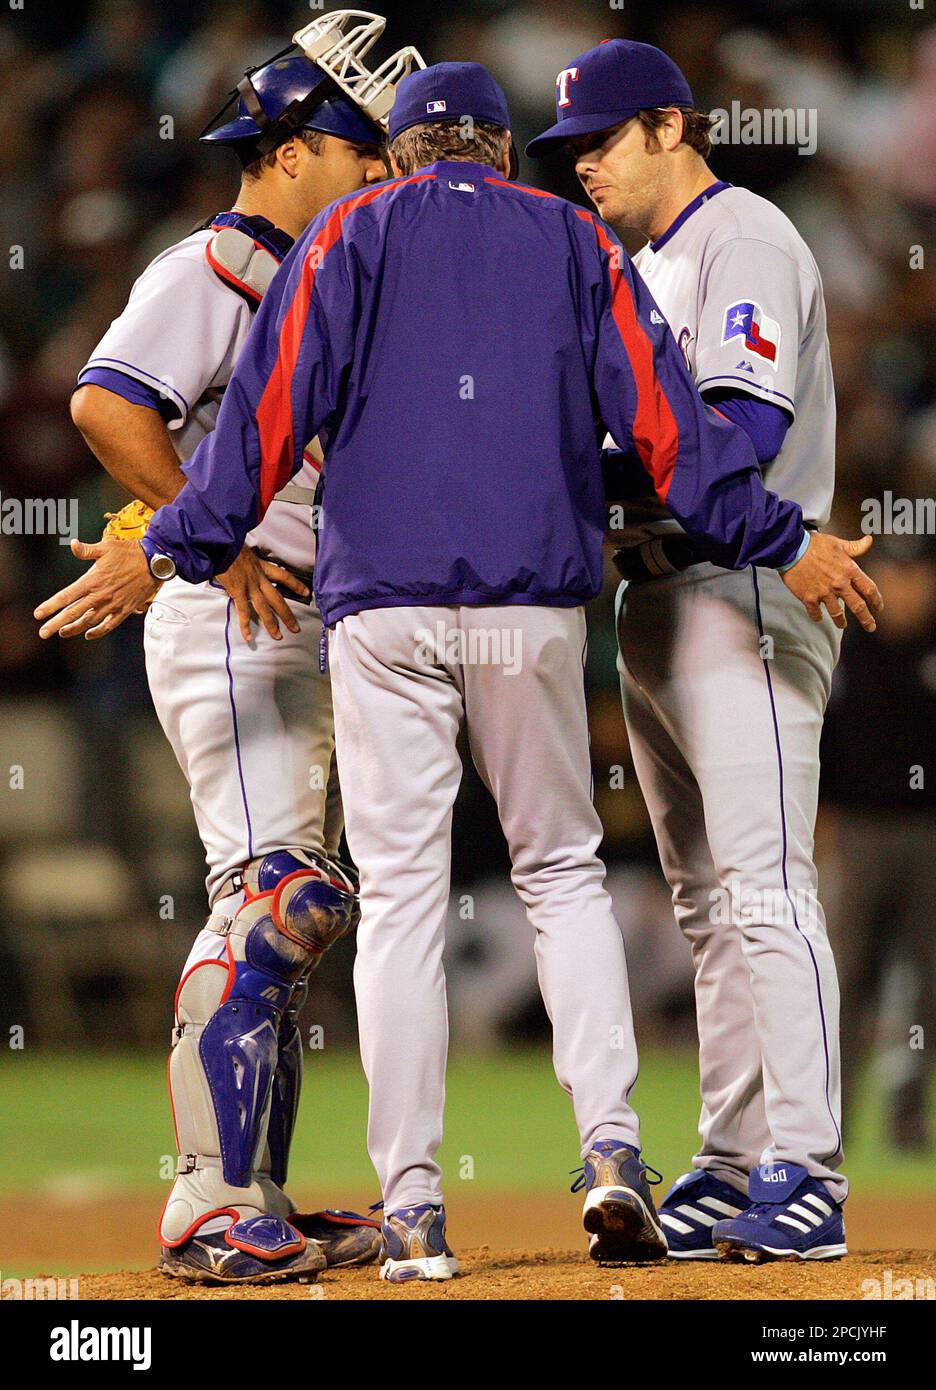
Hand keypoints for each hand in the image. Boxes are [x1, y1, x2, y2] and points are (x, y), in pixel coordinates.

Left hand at [35, 537, 157, 639]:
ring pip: (89, 621)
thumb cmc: (129, 552)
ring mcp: (113, 605)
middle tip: (43, 633)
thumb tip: (72, 544)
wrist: (155, 563)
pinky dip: (98, 631)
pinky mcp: (124, 610)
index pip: (66, 596)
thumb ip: (86, 550)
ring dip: (74, 629)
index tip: (38, 614)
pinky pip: (109, 625)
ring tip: (62, 633)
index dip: (50, 606)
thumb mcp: (106, 546)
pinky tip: (88, 635)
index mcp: (92, 580)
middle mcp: (100, 596)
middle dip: (56, 624)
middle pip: (73, 613)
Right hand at [216, 548, 309, 642]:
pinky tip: (249, 637)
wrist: (221, 543)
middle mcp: (259, 578)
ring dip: (271, 624)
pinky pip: (243, 612)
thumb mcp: (245, 549)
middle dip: (287, 615)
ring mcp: (249, 586)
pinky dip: (245, 626)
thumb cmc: (229, 543)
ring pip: (264, 609)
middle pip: (278, 599)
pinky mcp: (238, 592)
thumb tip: (246, 559)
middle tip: (295, 628)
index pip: (284, 576)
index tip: (306, 592)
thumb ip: (249, 558)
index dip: (296, 585)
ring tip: (278, 636)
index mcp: (261, 566)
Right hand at [780, 533, 882, 631]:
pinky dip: (818, 617)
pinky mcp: (809, 598)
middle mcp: (839, 584)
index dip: (877, 600)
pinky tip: (819, 618)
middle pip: (858, 606)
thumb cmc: (814, 545)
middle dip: (867, 619)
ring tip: (842, 626)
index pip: (869, 589)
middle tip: (871, 627)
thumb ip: (855, 547)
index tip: (879, 607)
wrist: (791, 549)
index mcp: (849, 570)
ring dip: (841, 622)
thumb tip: (869, 541)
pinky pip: (816, 613)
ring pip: (837, 613)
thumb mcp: (838, 543)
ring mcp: (824, 593)